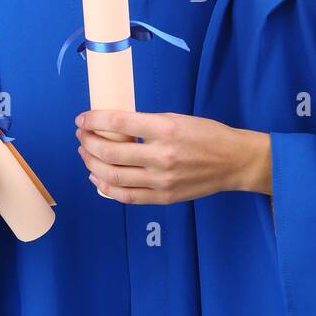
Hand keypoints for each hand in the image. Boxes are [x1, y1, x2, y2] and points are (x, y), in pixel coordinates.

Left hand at [74, 109, 271, 203]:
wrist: (234, 162)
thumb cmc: (208, 135)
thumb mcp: (178, 119)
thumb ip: (147, 123)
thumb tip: (115, 126)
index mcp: (166, 129)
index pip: (119, 122)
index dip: (94, 120)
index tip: (82, 119)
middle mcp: (161, 156)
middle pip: (110, 151)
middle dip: (88, 142)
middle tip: (81, 136)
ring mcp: (162, 180)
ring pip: (113, 176)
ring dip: (92, 164)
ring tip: (85, 154)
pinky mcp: (164, 197)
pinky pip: (127, 196)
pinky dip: (107, 188)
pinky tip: (98, 178)